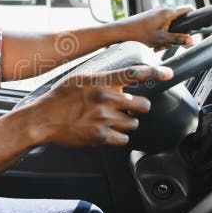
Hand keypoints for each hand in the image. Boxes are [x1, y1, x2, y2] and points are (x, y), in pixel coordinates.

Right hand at [26, 65, 173, 146]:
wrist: (42, 119)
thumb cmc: (58, 98)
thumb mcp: (80, 78)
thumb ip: (101, 78)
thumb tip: (119, 78)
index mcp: (101, 81)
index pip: (135, 73)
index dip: (155, 73)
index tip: (169, 74)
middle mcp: (106, 98)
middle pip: (143, 104)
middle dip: (138, 108)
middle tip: (127, 109)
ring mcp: (105, 118)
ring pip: (134, 123)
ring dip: (126, 124)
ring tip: (111, 121)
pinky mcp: (101, 136)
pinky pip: (124, 139)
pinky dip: (118, 137)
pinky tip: (106, 132)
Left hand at [114, 5, 194, 50]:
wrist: (121, 32)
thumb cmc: (139, 35)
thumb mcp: (161, 40)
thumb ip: (178, 39)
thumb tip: (192, 40)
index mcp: (168, 12)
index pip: (188, 10)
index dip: (193, 18)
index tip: (195, 27)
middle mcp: (163, 9)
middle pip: (178, 22)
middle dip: (174, 35)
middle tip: (165, 44)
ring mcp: (157, 12)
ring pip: (169, 26)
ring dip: (165, 38)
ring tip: (156, 45)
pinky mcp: (151, 17)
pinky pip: (161, 27)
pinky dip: (159, 36)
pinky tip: (151, 44)